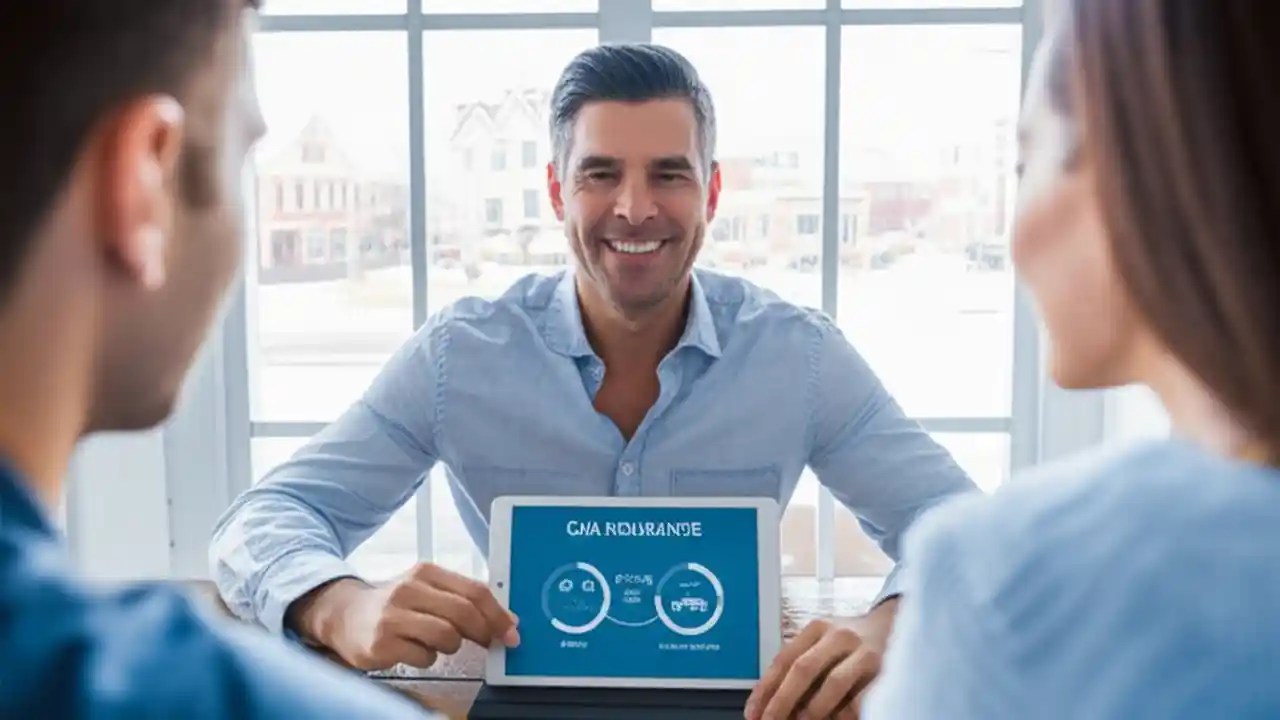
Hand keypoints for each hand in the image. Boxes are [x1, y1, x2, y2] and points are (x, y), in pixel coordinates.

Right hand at [289, 563, 519, 671]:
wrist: (344, 616)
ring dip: (451, 645)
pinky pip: (425, 657)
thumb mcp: (426, 589)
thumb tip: (505, 619)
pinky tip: (413, 649)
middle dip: (485, 631)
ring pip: (447, 637)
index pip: (474, 590)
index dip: (498, 613)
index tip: (512, 630)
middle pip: (464, 613)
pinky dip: (427, 657)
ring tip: (435, 640)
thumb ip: (461, 598)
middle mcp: (408, 590)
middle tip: (491, 643)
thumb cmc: (395, 604)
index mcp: (425, 572)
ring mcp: (393, 616)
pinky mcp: (382, 643)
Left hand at [745, 600, 896, 719]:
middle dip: (782, 701)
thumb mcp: (822, 644)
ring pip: (833, 683)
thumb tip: (771, 703)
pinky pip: (860, 698)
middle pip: (803, 669)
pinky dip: (843, 714)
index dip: (765, 688)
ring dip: (812, 710)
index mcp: (817, 628)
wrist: (894, 628)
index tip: (753, 712)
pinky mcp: (885, 671)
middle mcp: (839, 636)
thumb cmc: (849, 644)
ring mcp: (864, 652)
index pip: (784, 659)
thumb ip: (800, 666)